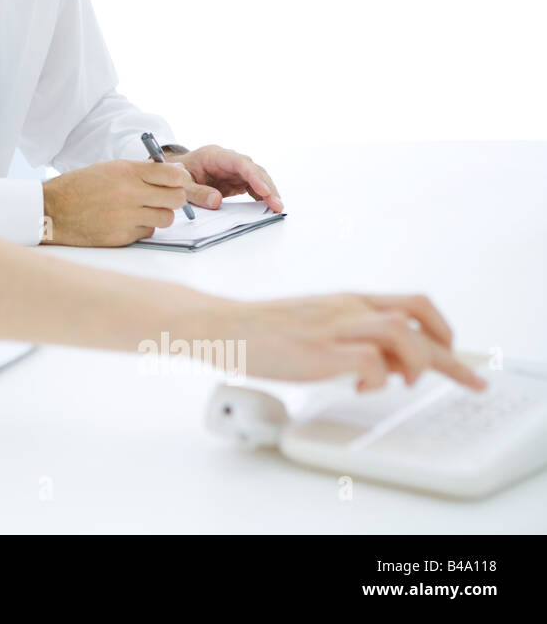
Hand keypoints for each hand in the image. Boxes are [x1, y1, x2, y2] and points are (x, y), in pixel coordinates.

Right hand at [42, 158, 193, 246]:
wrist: (51, 210)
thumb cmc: (79, 187)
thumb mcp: (110, 169)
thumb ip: (142, 171)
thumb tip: (176, 172)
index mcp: (126, 172)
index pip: (173, 175)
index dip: (182, 179)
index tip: (179, 182)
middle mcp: (129, 193)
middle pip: (176, 198)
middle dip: (174, 198)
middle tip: (163, 198)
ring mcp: (126, 217)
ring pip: (166, 218)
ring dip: (159, 215)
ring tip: (143, 211)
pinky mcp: (121, 237)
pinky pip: (148, 233)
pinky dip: (142, 228)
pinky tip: (125, 222)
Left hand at [172, 144, 282, 212]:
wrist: (172, 173)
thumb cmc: (177, 174)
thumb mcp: (182, 183)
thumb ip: (196, 192)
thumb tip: (217, 201)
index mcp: (214, 155)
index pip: (239, 163)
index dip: (253, 176)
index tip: (264, 191)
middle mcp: (228, 160)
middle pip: (253, 170)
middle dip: (267, 186)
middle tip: (277, 204)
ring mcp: (233, 170)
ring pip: (256, 178)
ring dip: (268, 192)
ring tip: (277, 207)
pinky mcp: (235, 180)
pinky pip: (252, 186)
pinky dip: (261, 195)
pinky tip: (268, 206)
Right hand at [204, 292, 485, 390]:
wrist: (224, 325)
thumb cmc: (263, 329)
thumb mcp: (317, 323)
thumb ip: (352, 337)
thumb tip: (386, 364)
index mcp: (349, 301)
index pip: (414, 305)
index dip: (444, 331)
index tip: (460, 357)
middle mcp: (348, 309)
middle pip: (419, 318)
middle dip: (449, 354)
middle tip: (464, 379)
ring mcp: (335, 327)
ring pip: (404, 334)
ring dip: (416, 363)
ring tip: (404, 383)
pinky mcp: (320, 351)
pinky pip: (369, 361)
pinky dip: (376, 378)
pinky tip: (360, 387)